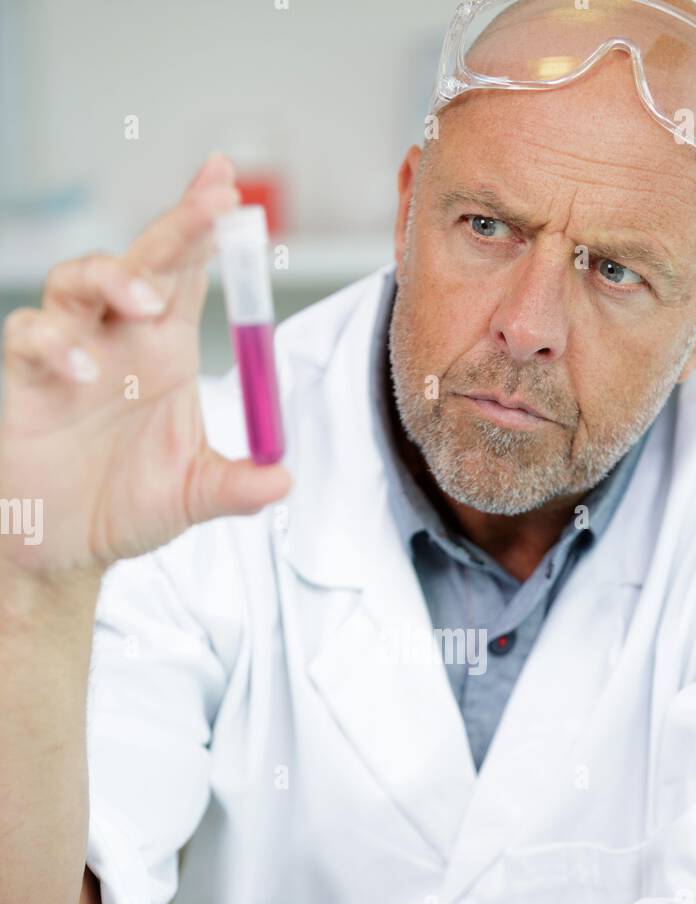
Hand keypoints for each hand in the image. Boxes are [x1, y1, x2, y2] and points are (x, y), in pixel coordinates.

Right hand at [0, 152, 289, 577]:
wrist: (67, 541)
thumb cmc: (128, 502)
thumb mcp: (194, 496)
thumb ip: (237, 487)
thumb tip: (282, 481)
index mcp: (166, 349)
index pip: (190, 273)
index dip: (207, 227)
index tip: (230, 186)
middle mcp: (120, 337)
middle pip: (147, 260)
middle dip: (179, 225)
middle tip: (215, 199)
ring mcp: (71, 349)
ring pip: (78, 279)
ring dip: (111, 277)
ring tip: (143, 303)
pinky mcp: (28, 377)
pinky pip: (29, 334)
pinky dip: (53, 342)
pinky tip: (81, 370)